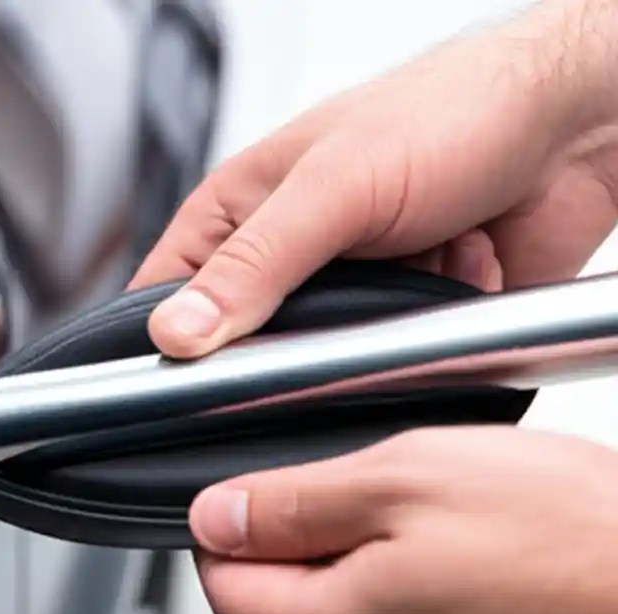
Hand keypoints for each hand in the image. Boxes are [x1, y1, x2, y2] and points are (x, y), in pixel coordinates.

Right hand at [131, 0, 617, 357]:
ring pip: (318, 365)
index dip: (160, 343)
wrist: (576, 127)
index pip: (164, 295)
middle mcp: (285, 253)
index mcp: (240, 210)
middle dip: (288, 348)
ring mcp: (346, 289)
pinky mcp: (400, 318)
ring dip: (370, 337)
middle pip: (241, 344)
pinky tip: (453, 277)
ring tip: (412, 275)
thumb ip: (254, 265)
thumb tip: (179, 333)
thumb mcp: (336, 187)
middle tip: (332, 324)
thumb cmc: (452, 112)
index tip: (182, 378)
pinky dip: (425, 335)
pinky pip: (386, 365)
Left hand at [189, 426, 617, 613]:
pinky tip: (473, 566)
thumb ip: (294, 504)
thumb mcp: (408, 479)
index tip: (248, 498)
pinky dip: (420, 604)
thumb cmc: (573, 544)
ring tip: (431, 522)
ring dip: (363, 575)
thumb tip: (215, 518)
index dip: (225, 536)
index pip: (226, 593)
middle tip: (353, 494)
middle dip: (296, 552)